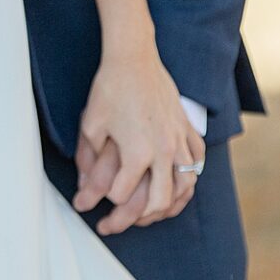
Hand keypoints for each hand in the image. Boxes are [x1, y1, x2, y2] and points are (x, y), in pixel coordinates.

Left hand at [73, 45, 206, 234]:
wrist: (134, 58)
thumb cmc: (109, 90)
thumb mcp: (91, 127)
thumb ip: (88, 164)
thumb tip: (82, 193)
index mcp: (136, 152)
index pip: (123, 195)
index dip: (106, 202)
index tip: (95, 204)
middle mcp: (163, 151)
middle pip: (159, 201)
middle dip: (137, 217)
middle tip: (120, 221)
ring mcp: (179, 140)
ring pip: (185, 186)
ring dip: (169, 203)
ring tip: (152, 209)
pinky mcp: (188, 129)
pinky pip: (197, 162)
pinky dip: (189, 176)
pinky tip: (177, 181)